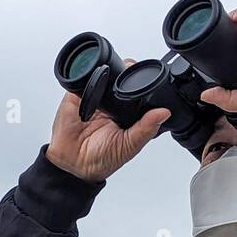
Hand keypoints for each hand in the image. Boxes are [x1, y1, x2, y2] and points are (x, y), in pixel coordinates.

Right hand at [45, 76, 169, 181]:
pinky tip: (91, 90)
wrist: (73, 163)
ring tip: (108, 85)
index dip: (145, 82)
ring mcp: (94, 97)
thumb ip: (146, 129)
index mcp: (128, 112)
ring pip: (103, 73)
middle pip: (122, 76)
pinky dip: (86, 79)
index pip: (139, 90)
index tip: (150, 80)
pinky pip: (82, 80)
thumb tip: (164, 113)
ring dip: (106, 73)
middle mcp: (112, 103)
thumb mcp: (129, 146)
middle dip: (126, 72)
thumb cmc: (101, 159)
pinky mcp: (76, 95)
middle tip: (128, 77)